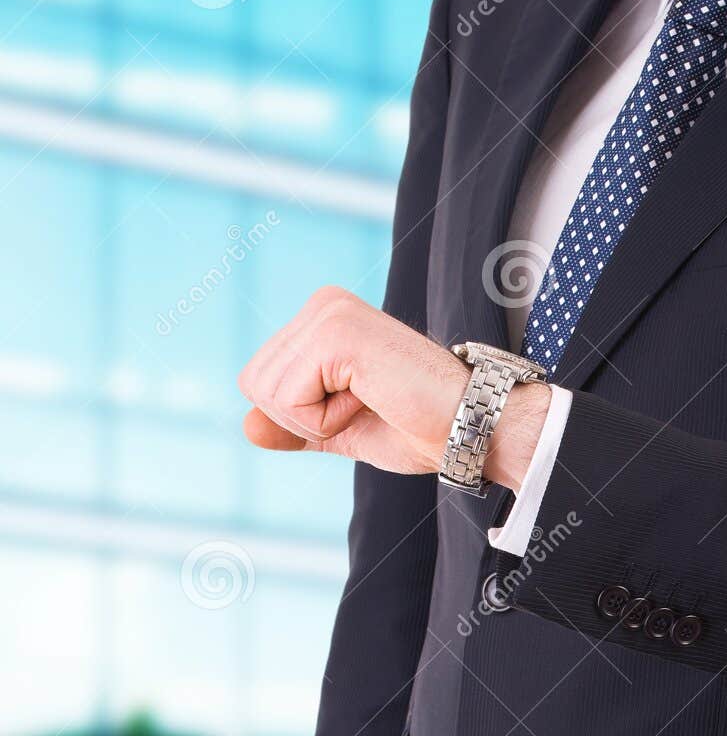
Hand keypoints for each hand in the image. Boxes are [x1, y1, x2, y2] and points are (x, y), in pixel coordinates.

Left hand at [238, 286, 548, 490]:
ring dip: (318, 420)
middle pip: (255, 385)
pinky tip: (373, 399)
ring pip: (268, 392)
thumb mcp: (343, 430)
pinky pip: (290, 398)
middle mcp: (321, 305)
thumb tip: (246, 428)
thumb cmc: (422, 427)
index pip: (259, 382)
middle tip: (369, 406)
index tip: (364, 407)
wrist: (471, 428)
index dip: (303, 418)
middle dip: (305, 419)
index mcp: (321, 319)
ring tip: (373, 401)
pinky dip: (326, 419)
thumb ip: (295, 427)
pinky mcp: (336, 331)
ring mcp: (328, 312)